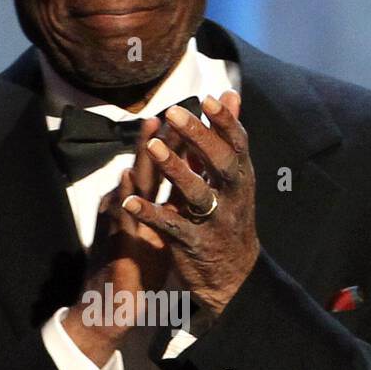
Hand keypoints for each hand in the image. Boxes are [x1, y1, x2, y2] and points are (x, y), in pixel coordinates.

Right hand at [62, 117, 173, 365]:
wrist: (113, 306)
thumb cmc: (137, 268)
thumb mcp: (158, 231)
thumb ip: (167, 206)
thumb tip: (182, 182)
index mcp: (144, 203)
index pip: (164, 168)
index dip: (179, 145)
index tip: (196, 119)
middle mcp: (130, 206)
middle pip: (148, 167)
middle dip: (160, 139)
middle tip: (170, 109)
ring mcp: (122, 222)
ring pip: (132, 185)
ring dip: (140, 159)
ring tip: (150, 133)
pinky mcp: (117, 243)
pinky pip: (120, 220)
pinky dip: (124, 201)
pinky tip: (125, 185)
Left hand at [120, 91, 259, 315]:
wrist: (233, 274)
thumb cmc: (228, 215)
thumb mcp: (232, 176)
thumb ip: (223, 136)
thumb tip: (229, 95)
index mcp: (241, 176)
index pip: (238, 143)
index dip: (225, 121)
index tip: (208, 98)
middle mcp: (233, 196)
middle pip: (220, 162)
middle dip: (199, 137)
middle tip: (175, 113)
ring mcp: (214, 220)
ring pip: (196, 192)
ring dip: (175, 169)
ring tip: (154, 147)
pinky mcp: (194, 243)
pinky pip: (171, 226)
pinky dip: (150, 214)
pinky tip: (129, 202)